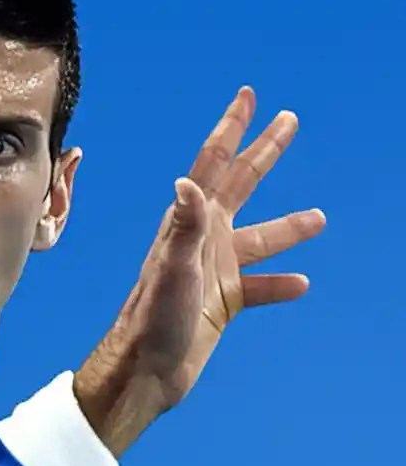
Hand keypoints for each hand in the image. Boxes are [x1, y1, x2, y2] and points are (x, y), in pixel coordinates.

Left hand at [74, 86, 326, 455]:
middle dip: (264, 152)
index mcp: (189, 223)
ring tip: (320, 217)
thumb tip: (188, 181)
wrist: (145, 368)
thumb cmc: (153, 318)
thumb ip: (185, 226)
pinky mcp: (221, 302)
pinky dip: (279, 283)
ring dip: (288, 228)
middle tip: (290, 120)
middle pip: (241, 185)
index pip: (214, 164)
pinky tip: (302, 283)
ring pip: (260, 240)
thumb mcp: (173, 268)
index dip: (232, 128)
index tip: (249, 96)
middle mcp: (202, 240)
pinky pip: (259, 286)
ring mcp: (213, 270)